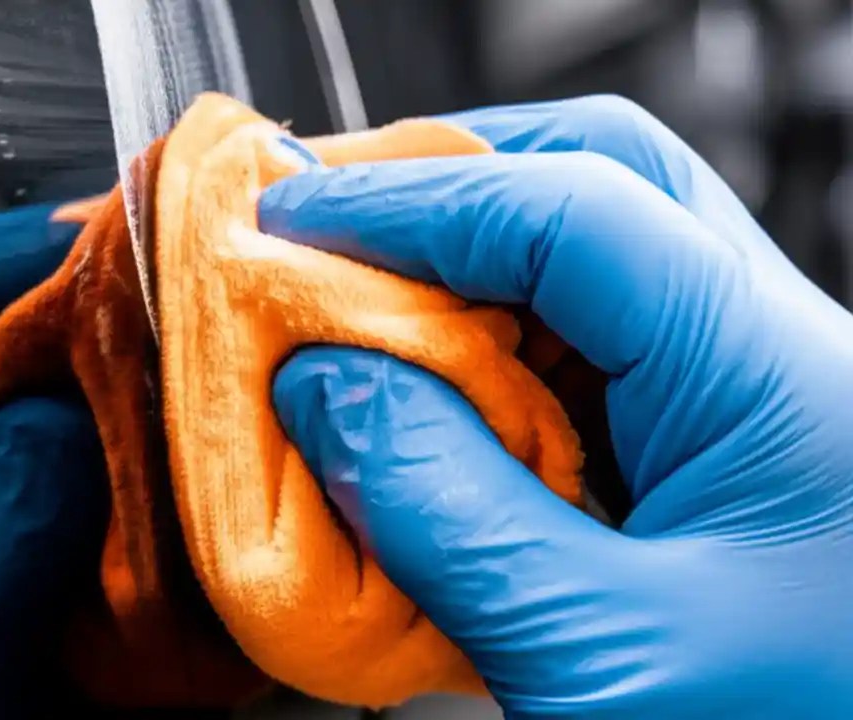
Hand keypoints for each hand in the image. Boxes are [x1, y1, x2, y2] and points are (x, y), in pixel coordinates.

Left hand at [0, 205, 107, 718]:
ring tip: (157, 289)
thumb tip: (54, 425)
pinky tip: (181, 371)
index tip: (38, 260)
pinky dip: (138, 395)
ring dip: (89, 327)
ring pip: (25, 371)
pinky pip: (95, 427)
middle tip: (118, 248)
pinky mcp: (64, 512)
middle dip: (22, 283)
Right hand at [264, 95, 852, 717]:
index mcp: (774, 381)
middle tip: (325, 232)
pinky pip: (587, 346)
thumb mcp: (592, 653)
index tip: (287, 222)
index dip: (410, 202)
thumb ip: (439, 509)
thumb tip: (320, 386)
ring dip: (461, 278)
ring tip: (357, 320)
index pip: (573, 211)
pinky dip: (489, 349)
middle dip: (446, 194)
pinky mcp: (712, 439)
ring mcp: (746, 391)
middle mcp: (773, 354)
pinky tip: (426, 394)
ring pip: (589, 261)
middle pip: (599, 185)